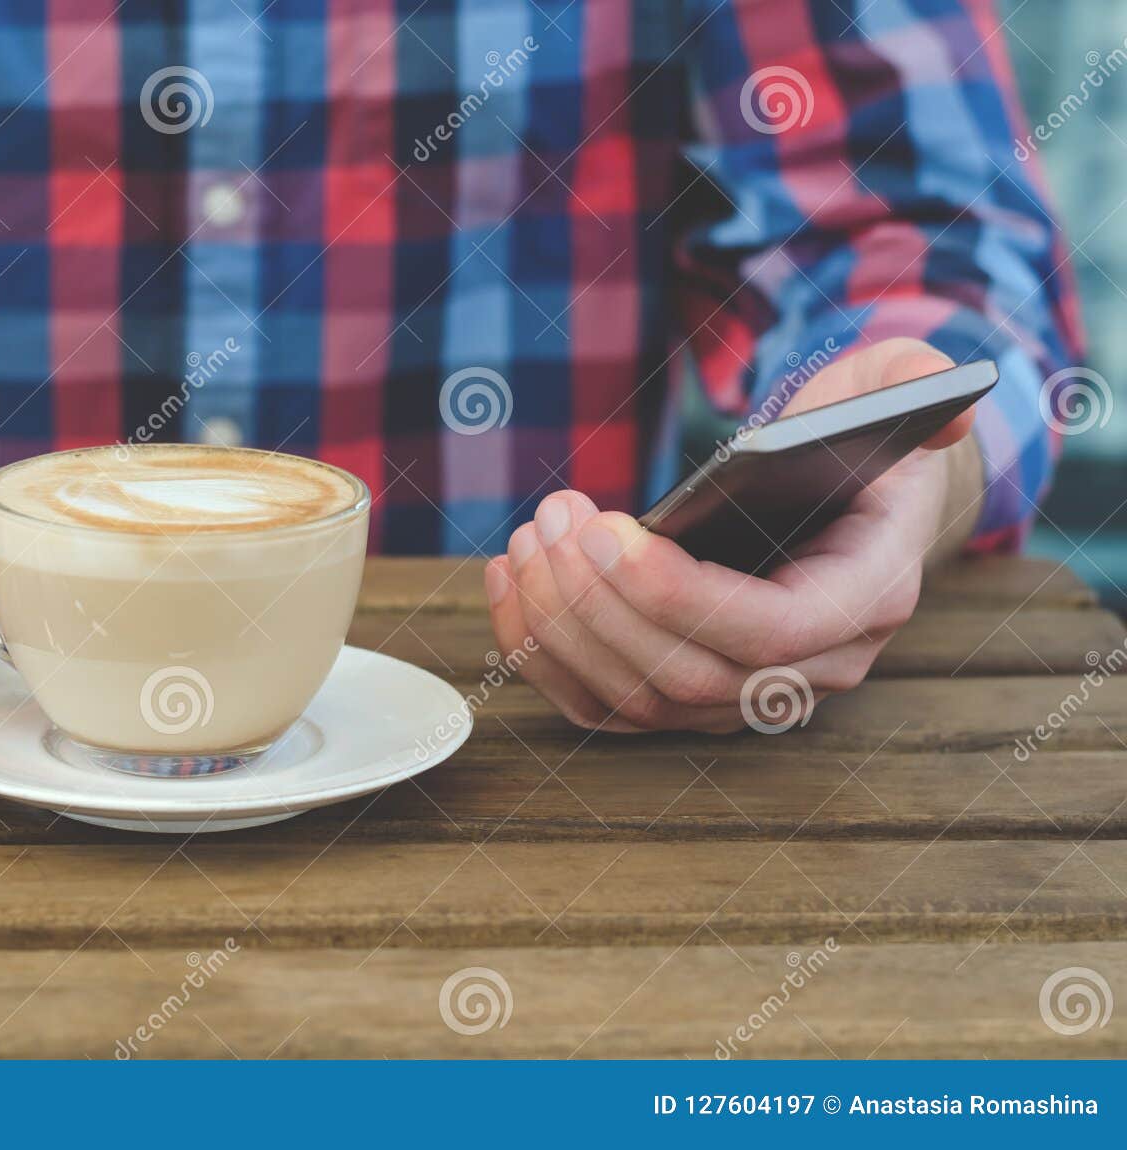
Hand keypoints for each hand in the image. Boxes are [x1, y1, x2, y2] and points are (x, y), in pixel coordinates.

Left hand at [486, 339, 982, 732]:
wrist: (832, 500)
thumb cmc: (849, 443)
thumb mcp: (883, 393)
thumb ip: (907, 381)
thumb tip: (940, 395)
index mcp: (867, 598)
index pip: (769, 634)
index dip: (680, 595)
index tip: (607, 532)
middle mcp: (811, 669)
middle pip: (688, 676)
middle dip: (600, 603)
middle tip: (552, 521)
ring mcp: (743, 696)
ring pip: (636, 699)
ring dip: (562, 625)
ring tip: (529, 539)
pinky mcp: (683, 700)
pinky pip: (599, 705)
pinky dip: (542, 654)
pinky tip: (509, 579)